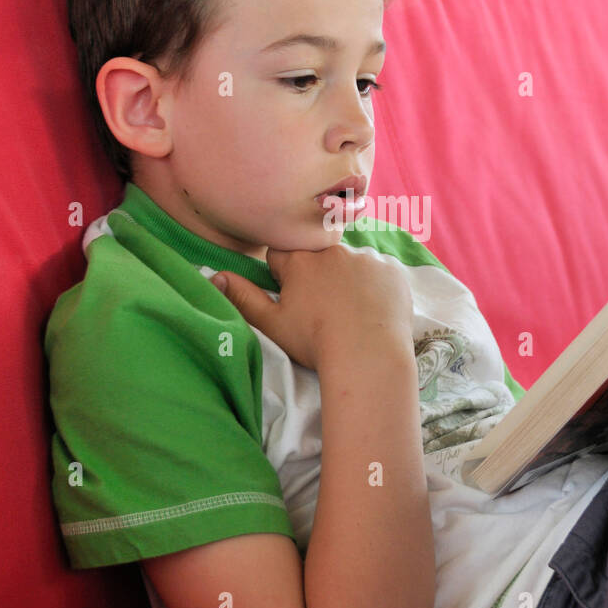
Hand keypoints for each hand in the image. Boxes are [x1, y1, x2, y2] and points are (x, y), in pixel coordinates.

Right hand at [210, 245, 413, 369]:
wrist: (369, 356)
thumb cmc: (315, 342)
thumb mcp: (271, 323)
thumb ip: (242, 296)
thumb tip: (215, 275)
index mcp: (300, 259)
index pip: (281, 255)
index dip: (283, 277)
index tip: (293, 298)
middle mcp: (333, 250)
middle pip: (318, 258)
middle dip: (317, 277)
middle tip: (323, 312)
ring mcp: (367, 257)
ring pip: (350, 264)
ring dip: (347, 280)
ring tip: (352, 314)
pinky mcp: (392, 270)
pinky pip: (379, 273)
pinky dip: (375, 287)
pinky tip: (374, 311)